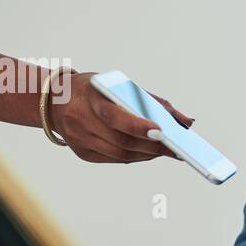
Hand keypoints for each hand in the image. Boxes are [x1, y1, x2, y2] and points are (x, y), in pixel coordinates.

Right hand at [52, 72, 194, 163]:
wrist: (56, 99)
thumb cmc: (97, 90)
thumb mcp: (122, 86)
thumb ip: (156, 102)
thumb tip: (189, 122)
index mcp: (91, 99)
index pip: (116, 117)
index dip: (139, 127)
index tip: (162, 132)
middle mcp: (81, 121)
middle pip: (122, 142)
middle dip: (152, 146)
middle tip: (174, 148)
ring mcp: (79, 140)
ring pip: (120, 155)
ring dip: (146, 154)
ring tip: (164, 150)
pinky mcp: (82, 153)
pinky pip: (114, 159)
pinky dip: (135, 157)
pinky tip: (148, 152)